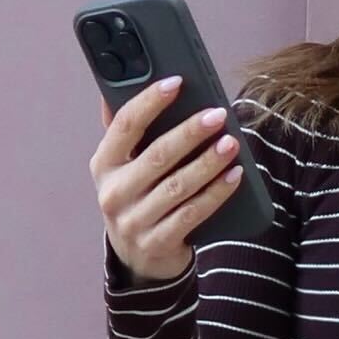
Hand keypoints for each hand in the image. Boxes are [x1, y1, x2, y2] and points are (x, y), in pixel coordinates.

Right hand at [91, 76, 241, 283]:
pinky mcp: (157, 242)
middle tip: (218, 114)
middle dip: (190, 132)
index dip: (150, 101)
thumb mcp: (122, 166)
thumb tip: (123, 81)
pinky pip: (192, 214)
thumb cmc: (136, 197)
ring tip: (231, 143)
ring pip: (178, 186)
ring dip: (208, 163)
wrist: (137, 258)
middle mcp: (114, 193)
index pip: (125, 125)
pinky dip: (216, 194)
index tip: (177, 82)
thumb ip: (125, 130)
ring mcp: (134, 221)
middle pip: (157, 156)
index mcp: (104, 164)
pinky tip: (234, 176)